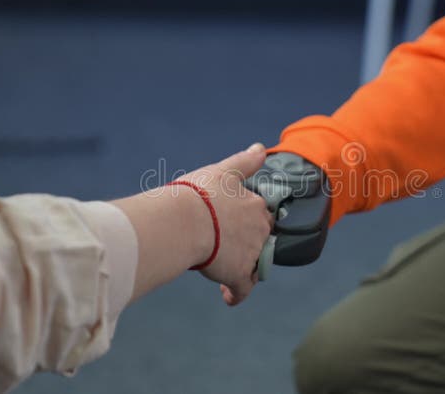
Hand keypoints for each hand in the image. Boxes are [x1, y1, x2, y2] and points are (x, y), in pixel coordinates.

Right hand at [179, 143, 272, 305]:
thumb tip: (260, 149)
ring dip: (240, 269)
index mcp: (256, 206)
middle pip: (260, 241)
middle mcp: (259, 230)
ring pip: (252, 265)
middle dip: (246, 245)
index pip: (260, 216)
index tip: (232, 224)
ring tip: (221, 270)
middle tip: (224, 246)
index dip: (247, 221)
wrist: (184, 221)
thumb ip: (244, 162)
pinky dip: (236, 294)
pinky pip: (242, 290)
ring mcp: (251, 254)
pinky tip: (228, 297)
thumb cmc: (199, 193)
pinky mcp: (238, 274)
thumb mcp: (224, 171)